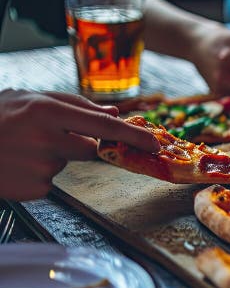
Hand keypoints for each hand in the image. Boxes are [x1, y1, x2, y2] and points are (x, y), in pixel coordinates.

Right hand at [0, 89, 158, 199]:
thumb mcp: (30, 99)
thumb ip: (74, 104)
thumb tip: (114, 113)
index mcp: (47, 111)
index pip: (104, 126)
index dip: (133, 135)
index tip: (155, 143)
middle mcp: (46, 138)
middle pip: (90, 148)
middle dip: (76, 143)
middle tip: (45, 137)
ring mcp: (40, 166)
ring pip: (67, 164)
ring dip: (53, 157)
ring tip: (21, 148)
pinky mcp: (34, 189)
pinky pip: (50, 181)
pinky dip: (37, 174)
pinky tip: (16, 164)